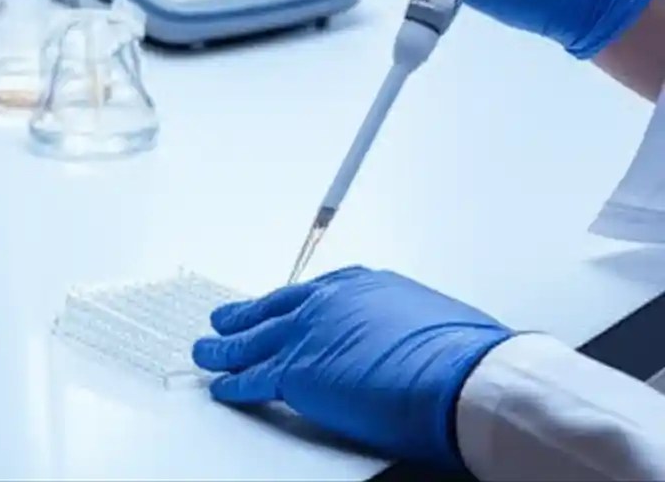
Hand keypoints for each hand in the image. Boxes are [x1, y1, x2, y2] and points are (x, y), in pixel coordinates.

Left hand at [193, 267, 511, 469]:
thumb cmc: (465, 355)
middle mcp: (329, 302)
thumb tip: (415, 345)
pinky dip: (233, 383)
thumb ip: (406, 328)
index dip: (291, 304)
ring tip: (207, 349)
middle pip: (275, 308)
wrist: (465, 378)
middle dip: (247, 314)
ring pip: (254, 340)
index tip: (278, 306)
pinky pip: (253, 378)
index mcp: (364, 285)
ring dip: (226, 347)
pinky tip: (222, 386)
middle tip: (226, 317)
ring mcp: (308, 334)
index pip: (315, 293)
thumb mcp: (434, 324)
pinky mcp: (296, 371)